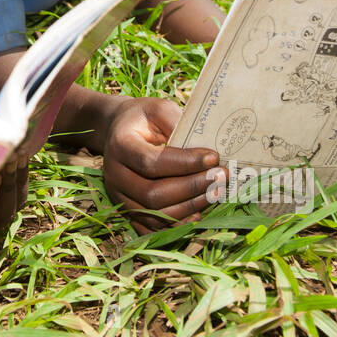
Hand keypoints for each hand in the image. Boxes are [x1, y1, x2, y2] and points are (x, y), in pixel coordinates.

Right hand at [101, 97, 224, 232]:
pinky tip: (198, 213)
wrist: (118, 131)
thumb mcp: (159, 109)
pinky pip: (152, 226)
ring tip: (216, 192)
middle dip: (192, 188)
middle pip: (153, 194)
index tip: (214, 157)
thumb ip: (178, 124)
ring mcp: (119, 196)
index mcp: (120, 145)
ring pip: (155, 213)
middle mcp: (114, 175)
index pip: (152, 162)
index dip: (185, 163)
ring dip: (190, 206)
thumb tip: (204, 150)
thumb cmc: (144, 119)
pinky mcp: (127, 210)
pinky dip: (177, 224)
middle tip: (221, 176)